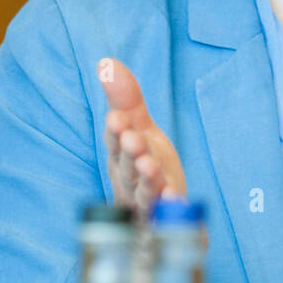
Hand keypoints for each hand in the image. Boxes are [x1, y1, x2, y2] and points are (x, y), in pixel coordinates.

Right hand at [98, 57, 187, 213]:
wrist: (158, 214)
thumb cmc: (145, 164)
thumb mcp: (139, 128)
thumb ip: (126, 99)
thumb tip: (106, 62)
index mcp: (121, 155)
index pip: (115, 140)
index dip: (116, 130)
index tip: (117, 118)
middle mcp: (129, 180)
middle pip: (128, 167)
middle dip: (131, 153)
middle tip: (134, 141)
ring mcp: (146, 203)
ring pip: (144, 192)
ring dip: (148, 180)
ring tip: (152, 169)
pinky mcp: (164, 220)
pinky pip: (166, 218)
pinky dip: (169, 211)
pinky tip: (176, 202)